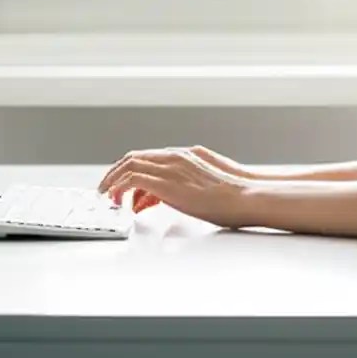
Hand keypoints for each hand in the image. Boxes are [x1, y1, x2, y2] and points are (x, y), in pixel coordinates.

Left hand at [113, 145, 250, 212]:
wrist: (248, 196)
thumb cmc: (239, 194)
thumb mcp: (216, 180)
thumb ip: (196, 181)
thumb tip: (186, 193)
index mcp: (188, 154)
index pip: (151, 156)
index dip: (135, 171)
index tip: (129, 188)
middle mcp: (176, 156)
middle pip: (135, 157)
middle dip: (117, 173)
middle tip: (109, 190)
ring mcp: (170, 167)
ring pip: (128, 164)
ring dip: (113, 181)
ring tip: (108, 198)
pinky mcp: (165, 183)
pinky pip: (131, 180)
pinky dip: (119, 188)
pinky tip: (118, 202)